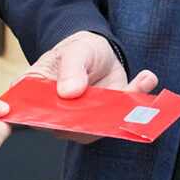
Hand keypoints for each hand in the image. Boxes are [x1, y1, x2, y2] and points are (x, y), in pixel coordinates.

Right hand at [23, 30, 157, 144]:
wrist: (98, 53)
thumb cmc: (77, 52)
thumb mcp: (74, 52)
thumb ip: (71, 69)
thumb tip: (69, 92)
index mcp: (35, 95)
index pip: (32, 112)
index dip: (46, 116)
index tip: (71, 105)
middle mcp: (55, 115)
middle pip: (67, 126)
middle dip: (92, 116)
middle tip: (112, 99)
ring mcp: (81, 121)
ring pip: (97, 127)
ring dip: (121, 108)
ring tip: (140, 82)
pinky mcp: (105, 121)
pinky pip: (120, 118)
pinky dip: (136, 99)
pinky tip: (147, 78)